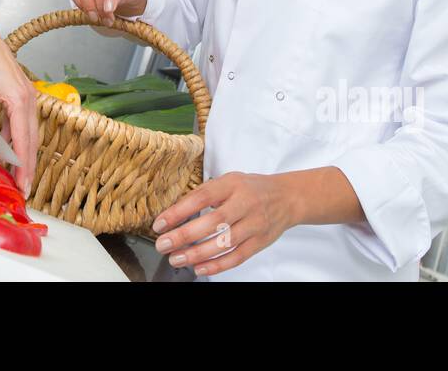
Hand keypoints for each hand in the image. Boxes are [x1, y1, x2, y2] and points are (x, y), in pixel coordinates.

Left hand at [0, 13, 37, 194]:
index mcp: (20, 100)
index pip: (24, 141)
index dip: (23, 165)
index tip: (22, 185)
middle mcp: (29, 99)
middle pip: (32, 140)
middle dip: (28, 166)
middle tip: (23, 189)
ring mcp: (27, 96)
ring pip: (28, 132)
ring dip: (23, 153)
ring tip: (17, 175)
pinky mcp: (20, 95)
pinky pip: (20, 122)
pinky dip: (14, 138)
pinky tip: (4, 149)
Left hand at [150, 172, 297, 276]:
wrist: (287, 197)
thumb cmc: (251, 188)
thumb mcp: (229, 180)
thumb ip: (205, 193)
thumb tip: (175, 211)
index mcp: (232, 184)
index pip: (202, 197)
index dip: (179, 211)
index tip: (159, 223)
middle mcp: (244, 203)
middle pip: (213, 222)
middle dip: (184, 235)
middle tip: (163, 244)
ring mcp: (254, 224)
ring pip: (224, 243)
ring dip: (197, 253)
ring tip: (176, 258)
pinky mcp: (260, 242)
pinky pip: (237, 257)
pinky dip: (217, 265)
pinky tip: (199, 268)